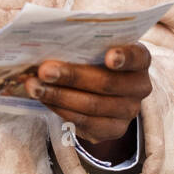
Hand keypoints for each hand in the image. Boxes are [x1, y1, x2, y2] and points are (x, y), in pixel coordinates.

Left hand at [22, 43, 151, 152]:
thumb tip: (46, 43)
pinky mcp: (113, 130)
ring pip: (91, 106)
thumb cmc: (95, 61)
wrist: (103, 93)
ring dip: (58, 96)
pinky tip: (43, 99)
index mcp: (140, 60)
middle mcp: (139, 86)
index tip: (109, 56)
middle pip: (106, 83)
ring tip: (34, 86)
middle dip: (71, 76)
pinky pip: (84, 122)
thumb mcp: (95, 49)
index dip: (124, 56)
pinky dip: (60, 110)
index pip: (136, 57)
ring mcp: (129, 111)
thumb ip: (81, 45)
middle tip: (44, 70)